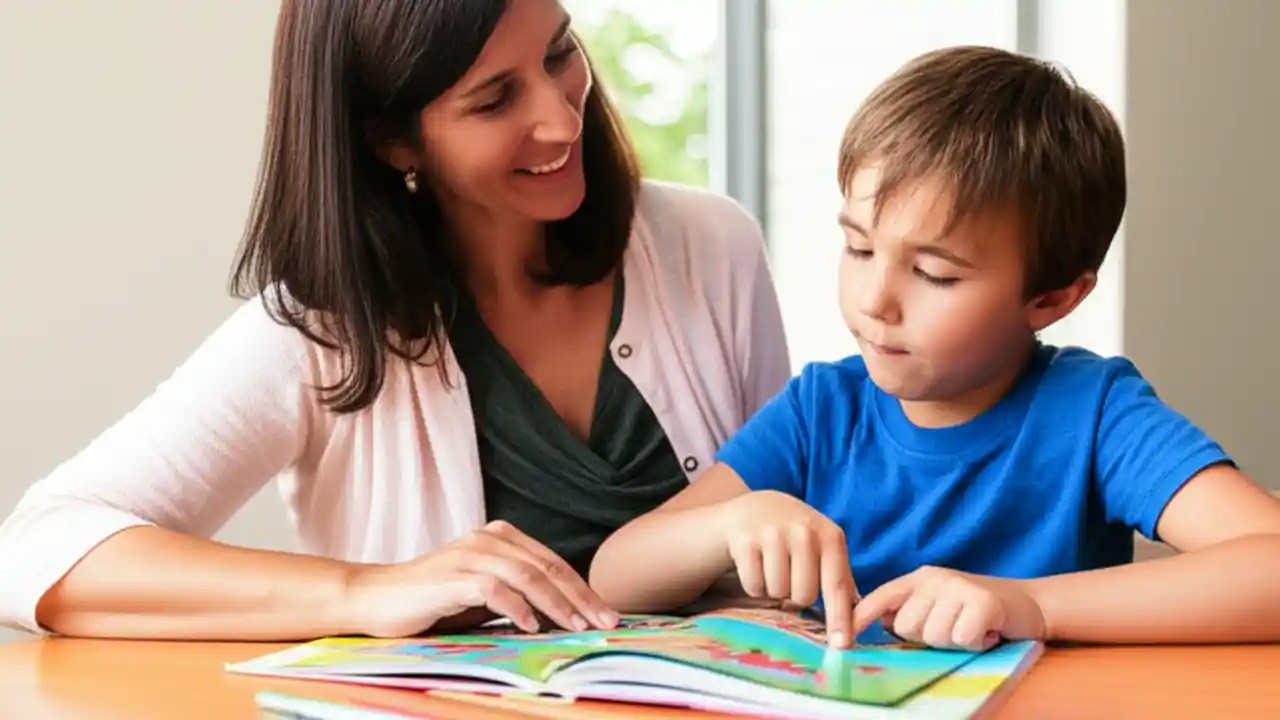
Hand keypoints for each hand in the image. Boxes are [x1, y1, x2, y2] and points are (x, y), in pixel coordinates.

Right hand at [343, 520, 618, 637]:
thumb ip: (518, 594)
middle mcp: (489, 539)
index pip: (552, 562)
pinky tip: (532, 627)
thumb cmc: (433, 601)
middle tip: (606, 622)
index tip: (607, 613)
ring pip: (528, 576)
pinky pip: (495, 590)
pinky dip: (518, 609)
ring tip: (578, 627)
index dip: (582, 588)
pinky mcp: (453, 577)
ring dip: (558, 604)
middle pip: (547, 567)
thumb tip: (563, 613)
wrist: (376, 598)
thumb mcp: (482, 594)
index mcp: (500, 537)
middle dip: (581, 597)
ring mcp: (470, 555)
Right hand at [718, 490, 858, 647]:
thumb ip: (840, 579)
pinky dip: (754, 584)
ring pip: (777, 592)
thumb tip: (859, 618)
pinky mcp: (745, 540)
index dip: (840, 618)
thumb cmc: (796, 536)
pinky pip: (753, 586)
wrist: (755, 508)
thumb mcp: (824, 546)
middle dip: (795, 595)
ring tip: (773, 566)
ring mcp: (772, 533)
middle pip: (803, 595)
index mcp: (830, 536)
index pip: (836, 585)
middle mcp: (803, 531)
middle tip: (791, 575)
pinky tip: (756, 564)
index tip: (841, 645)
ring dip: (774, 589)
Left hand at [853, 566, 1045, 650]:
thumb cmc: (977, 611)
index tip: (844, 638)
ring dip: (954, 641)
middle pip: (907, 625)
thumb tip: (882, 624)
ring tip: (970, 628)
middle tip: (953, 628)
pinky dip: (975, 642)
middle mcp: (936, 578)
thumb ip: (912, 612)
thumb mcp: (939, 606)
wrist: (1029, 603)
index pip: (882, 596)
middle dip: (928, 637)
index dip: (860, 617)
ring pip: (934, 635)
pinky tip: (987, 631)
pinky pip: (962, 639)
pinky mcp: (983, 602)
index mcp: (920, 578)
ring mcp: (960, 587)